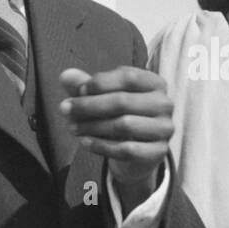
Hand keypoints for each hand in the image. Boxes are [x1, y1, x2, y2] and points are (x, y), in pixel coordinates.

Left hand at [58, 67, 172, 195]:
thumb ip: (84, 85)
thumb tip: (65, 75)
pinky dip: (101, 145)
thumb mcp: (101, 97)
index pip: (128, 77)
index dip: (100, 82)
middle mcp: (164, 104)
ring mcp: (164, 129)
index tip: (78, 90)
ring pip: (124, 125)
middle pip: (123, 101)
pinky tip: (83, 142)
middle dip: (89, 105)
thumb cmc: (118, 116)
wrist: (137, 152)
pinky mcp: (158, 152)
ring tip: (71, 127)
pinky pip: (127, 149)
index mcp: (155, 83)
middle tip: (64, 109)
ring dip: (92, 126)